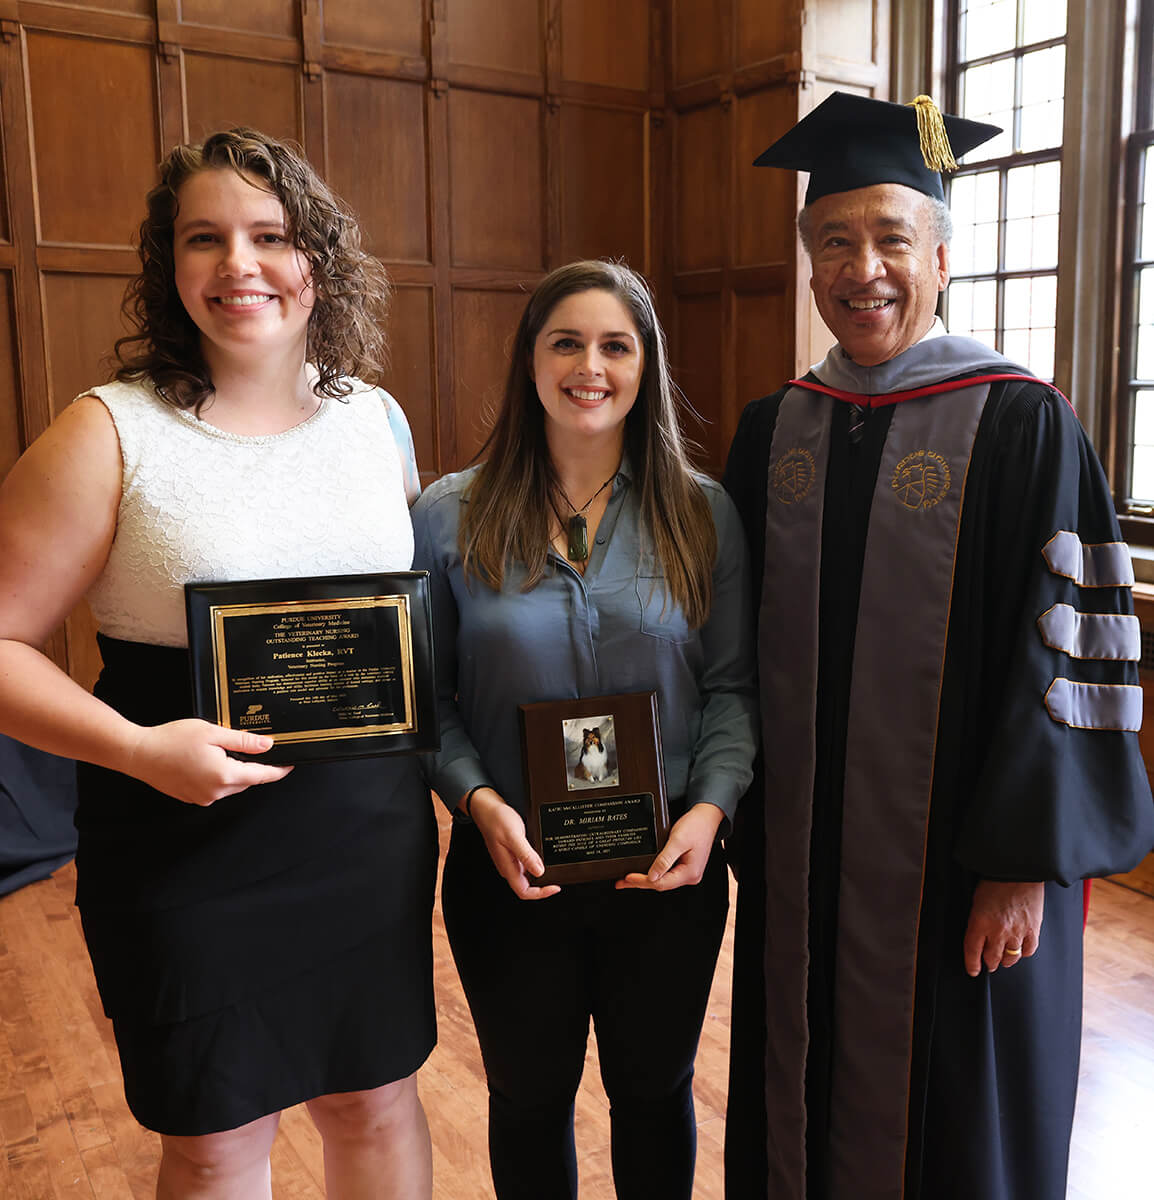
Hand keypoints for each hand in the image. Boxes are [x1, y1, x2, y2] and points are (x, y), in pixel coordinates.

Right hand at [124, 719, 293, 805]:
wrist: (138, 753)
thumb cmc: (171, 739)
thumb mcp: (212, 732)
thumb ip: (243, 741)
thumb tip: (268, 745)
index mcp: (224, 775)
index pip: (261, 775)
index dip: (278, 770)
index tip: (290, 764)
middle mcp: (216, 792)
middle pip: (247, 780)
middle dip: (254, 767)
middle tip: (256, 748)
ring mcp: (203, 798)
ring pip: (231, 785)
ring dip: (235, 771)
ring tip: (224, 750)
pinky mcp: (192, 797)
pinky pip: (216, 789)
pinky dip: (219, 776)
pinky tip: (209, 760)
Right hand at [468, 788, 560, 900]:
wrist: (487, 808)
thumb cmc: (497, 819)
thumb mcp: (514, 836)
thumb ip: (526, 854)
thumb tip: (539, 871)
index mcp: (507, 867)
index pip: (524, 891)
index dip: (541, 893)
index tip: (555, 887)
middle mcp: (509, 867)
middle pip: (527, 886)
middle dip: (543, 885)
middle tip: (558, 878)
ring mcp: (511, 860)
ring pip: (528, 875)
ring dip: (541, 874)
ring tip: (554, 867)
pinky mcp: (513, 853)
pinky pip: (527, 863)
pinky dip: (537, 862)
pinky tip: (543, 855)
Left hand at [616, 802, 723, 891]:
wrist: (707, 816)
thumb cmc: (696, 826)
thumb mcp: (677, 841)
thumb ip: (664, 860)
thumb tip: (652, 876)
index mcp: (690, 873)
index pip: (661, 883)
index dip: (642, 881)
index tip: (628, 877)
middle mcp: (690, 875)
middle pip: (661, 884)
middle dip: (641, 883)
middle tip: (622, 882)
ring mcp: (688, 871)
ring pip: (663, 880)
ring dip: (646, 879)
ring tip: (629, 879)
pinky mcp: (685, 865)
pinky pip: (667, 873)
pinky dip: (654, 872)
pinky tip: (645, 872)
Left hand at [963, 879, 1044, 975]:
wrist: (1018, 870)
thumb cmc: (995, 882)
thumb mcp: (977, 901)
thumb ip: (977, 921)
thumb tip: (978, 937)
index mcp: (979, 922)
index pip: (972, 951)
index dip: (972, 964)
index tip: (973, 971)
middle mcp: (997, 930)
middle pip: (992, 958)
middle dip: (989, 963)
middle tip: (989, 964)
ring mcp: (1017, 931)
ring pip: (1011, 957)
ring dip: (1006, 960)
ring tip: (1004, 959)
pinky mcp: (1033, 929)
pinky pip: (1028, 950)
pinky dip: (1024, 952)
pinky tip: (1020, 949)